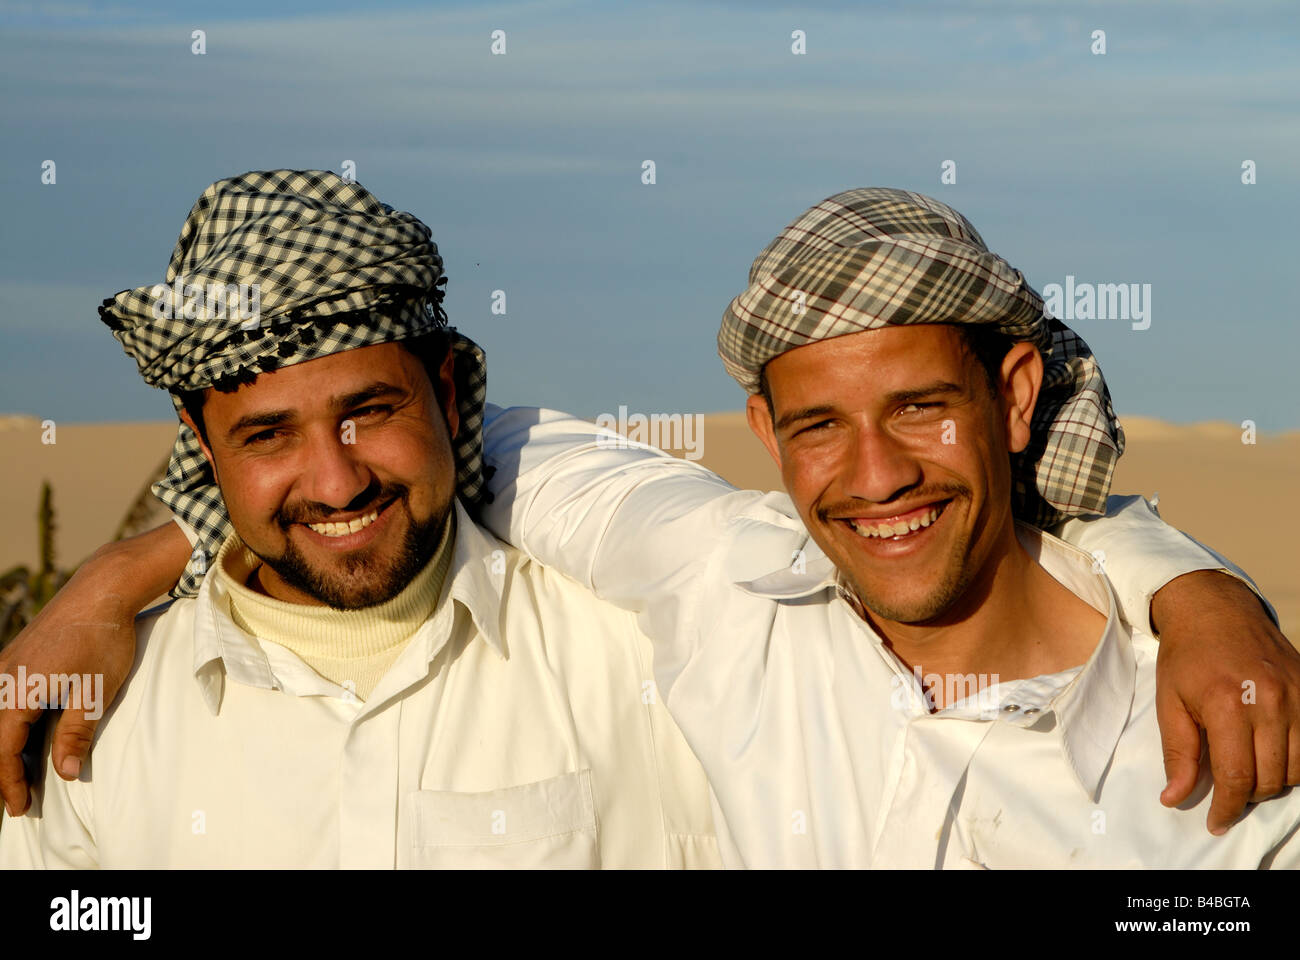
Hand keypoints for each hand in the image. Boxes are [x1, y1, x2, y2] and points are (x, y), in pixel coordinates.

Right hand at [0, 522, 189, 815]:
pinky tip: (22, 730)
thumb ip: (76, 734)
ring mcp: (7, 664)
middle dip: (3, 770)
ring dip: (5, 746)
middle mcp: (3, 678)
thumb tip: (64, 774)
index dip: (10, 782)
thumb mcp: (96, 692)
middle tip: (18, 799)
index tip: (19, 807)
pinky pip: (2, 696)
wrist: (102, 589)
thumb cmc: (103, 640)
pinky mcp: (18, 654)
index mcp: (18, 693)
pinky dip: (9, 721)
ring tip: (19, 772)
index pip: (4, 750)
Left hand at [1153, 570, 1299, 834]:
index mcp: (1228, 704)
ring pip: (1298, 767)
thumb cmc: (1186, 657)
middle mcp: (1270, 701)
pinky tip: (1273, 757)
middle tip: (1228, 793)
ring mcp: (1297, 696)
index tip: (1216, 822)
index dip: (1227, 807)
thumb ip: (1177, 753)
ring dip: (1274, 780)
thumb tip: (1174, 799)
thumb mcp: (1169, 701)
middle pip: (1272, 777)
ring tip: (1248, 774)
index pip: (1237, 776)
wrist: (1214, 609)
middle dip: (1247, 795)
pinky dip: (1296, 760)